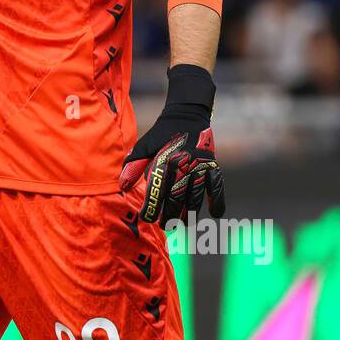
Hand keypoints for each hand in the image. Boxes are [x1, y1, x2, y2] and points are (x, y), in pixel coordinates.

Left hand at [119, 65, 225, 224]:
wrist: (187, 114)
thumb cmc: (162, 134)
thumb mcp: (144, 146)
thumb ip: (133, 166)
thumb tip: (122, 186)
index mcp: (164, 160)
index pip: (156, 190)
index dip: (151, 207)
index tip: (147, 218)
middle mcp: (182, 165)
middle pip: (176, 198)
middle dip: (170, 215)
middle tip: (165, 225)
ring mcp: (200, 166)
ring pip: (195, 197)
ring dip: (190, 213)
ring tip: (183, 223)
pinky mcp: (212, 166)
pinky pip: (217, 187)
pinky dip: (218, 201)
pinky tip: (215, 214)